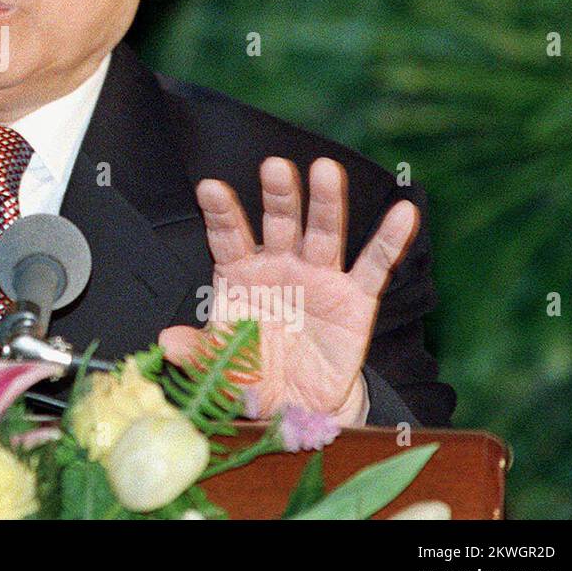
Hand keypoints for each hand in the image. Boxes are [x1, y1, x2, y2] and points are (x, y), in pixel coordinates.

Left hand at [159, 157, 419, 423]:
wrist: (295, 403)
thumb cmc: (250, 372)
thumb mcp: (220, 367)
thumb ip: (198, 352)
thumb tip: (168, 342)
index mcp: (239, 274)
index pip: (227, 236)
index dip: (220, 212)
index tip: (209, 187)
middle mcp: (279, 265)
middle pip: (278, 223)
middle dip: (277, 195)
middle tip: (274, 166)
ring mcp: (318, 277)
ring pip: (322, 232)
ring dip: (325, 202)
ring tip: (325, 170)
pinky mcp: (355, 298)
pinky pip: (373, 266)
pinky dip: (389, 240)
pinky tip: (403, 213)